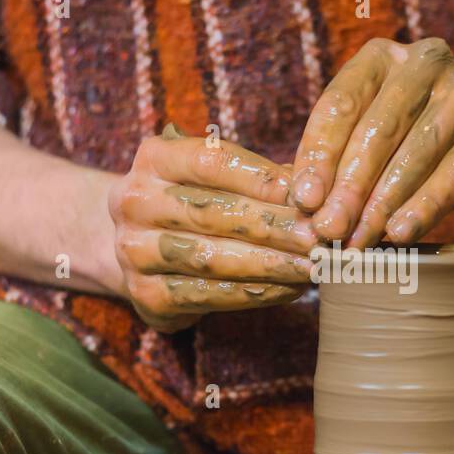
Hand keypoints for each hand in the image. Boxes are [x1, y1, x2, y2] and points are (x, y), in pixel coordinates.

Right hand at [108, 126, 318, 332]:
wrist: (140, 246)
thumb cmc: (198, 201)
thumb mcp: (219, 177)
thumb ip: (263, 178)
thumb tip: (316, 189)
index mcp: (155, 158)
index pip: (212, 162)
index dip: (261, 178)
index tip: (306, 193)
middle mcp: (135, 201)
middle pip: (212, 212)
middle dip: (273, 227)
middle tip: (319, 238)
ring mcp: (134, 251)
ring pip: (210, 258)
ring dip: (268, 264)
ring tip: (312, 267)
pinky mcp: (145, 295)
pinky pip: (206, 295)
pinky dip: (254, 294)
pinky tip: (289, 290)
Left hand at [289, 37, 453, 247]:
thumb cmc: (405, 143)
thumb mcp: (365, 141)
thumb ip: (333, 166)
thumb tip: (301, 206)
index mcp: (380, 57)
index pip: (341, 104)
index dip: (318, 155)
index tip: (303, 200)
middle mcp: (425, 62)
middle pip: (378, 129)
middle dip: (349, 186)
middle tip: (328, 230)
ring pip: (416, 152)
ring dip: (383, 203)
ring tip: (358, 241)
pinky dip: (425, 207)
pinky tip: (401, 233)